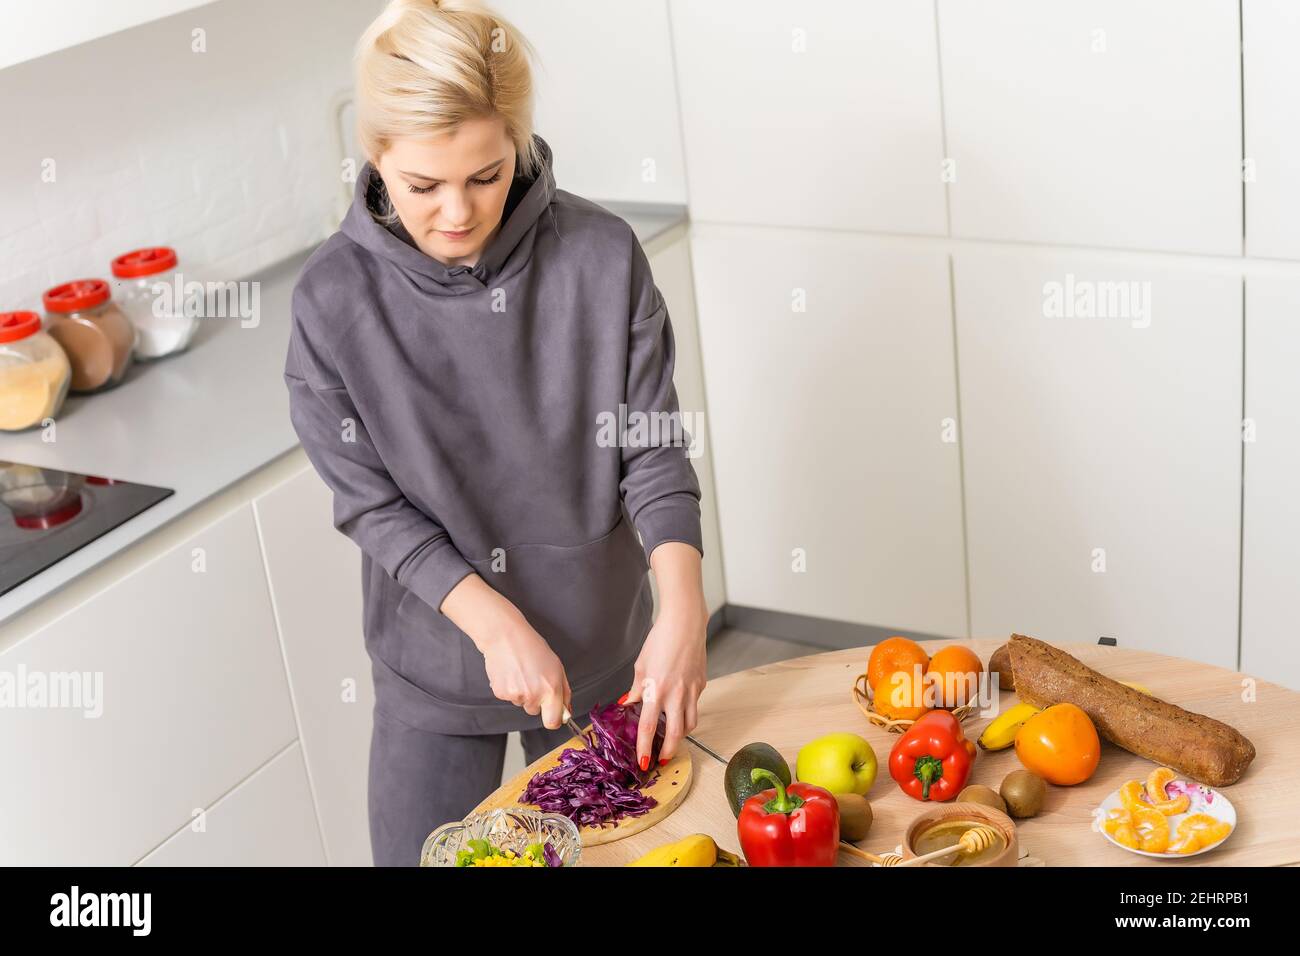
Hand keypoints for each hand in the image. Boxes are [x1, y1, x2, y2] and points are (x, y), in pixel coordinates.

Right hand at [441, 573, 570, 728]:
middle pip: (535, 712)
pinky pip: (509, 698)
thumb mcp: (557, 667)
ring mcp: (516, 695)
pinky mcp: (501, 693)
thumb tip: (567, 712)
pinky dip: (509, 688)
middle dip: (536, 701)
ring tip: (521, 672)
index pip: (553, 722)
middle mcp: (534, 695)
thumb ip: (564, 692)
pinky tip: (510, 673)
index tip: (552, 714)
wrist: (505, 636)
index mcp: (551, 689)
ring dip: (522, 693)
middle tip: (532, 679)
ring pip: (522, 704)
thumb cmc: (532, 648)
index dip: (553, 719)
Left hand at [622, 542, 708, 768]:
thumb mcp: (641, 666)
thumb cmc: (659, 640)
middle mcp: (676, 694)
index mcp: (656, 690)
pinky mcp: (701, 684)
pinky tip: (680, 712)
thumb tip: (626, 705)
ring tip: (671, 738)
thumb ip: (636, 689)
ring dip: (680, 735)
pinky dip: (687, 714)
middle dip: (669, 751)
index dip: (645, 748)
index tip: (643, 762)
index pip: (647, 727)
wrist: (685, 623)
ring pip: (690, 724)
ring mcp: (691, 690)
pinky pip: (695, 707)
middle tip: (663, 759)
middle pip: (674, 734)